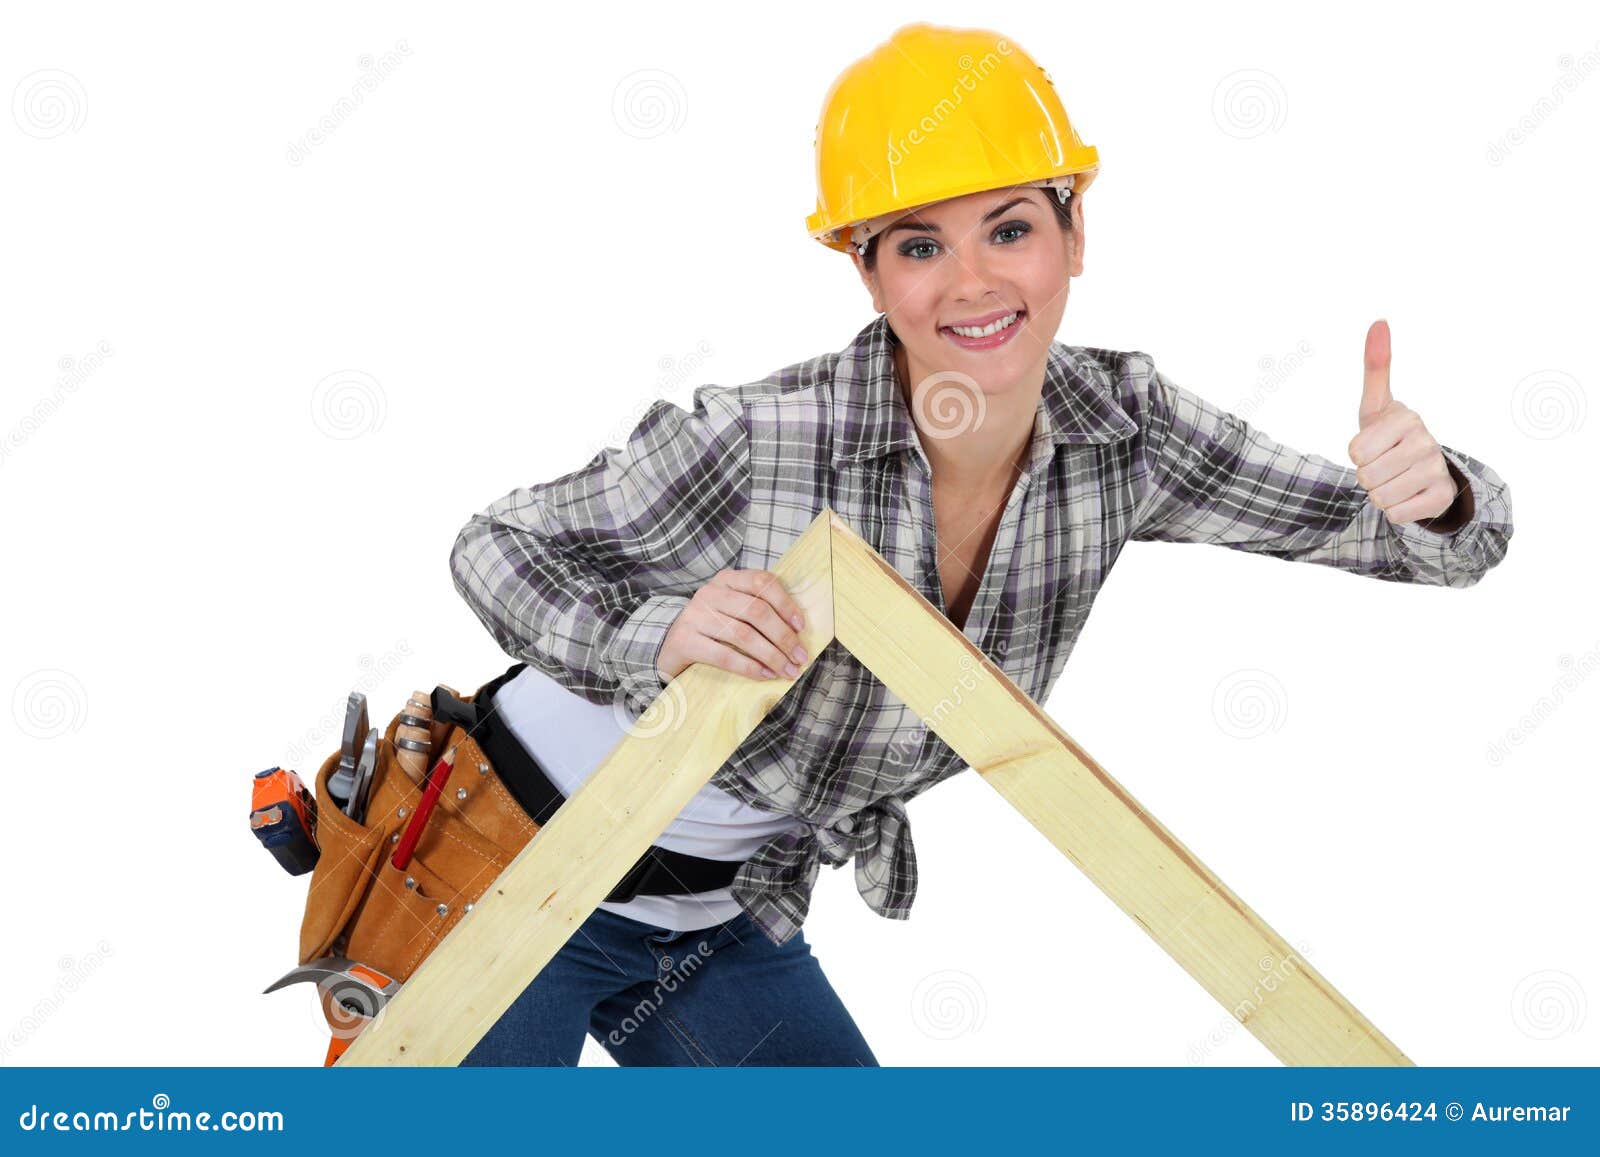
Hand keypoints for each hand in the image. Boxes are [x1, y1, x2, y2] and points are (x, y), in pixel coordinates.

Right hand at [656, 568, 810, 682]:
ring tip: (787, 670)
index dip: (785, 604)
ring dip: (771, 655)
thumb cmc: (712, 628)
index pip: (762, 582)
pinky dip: (749, 667)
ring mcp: (695, 615)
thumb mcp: (732, 609)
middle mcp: (709, 593)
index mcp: (726, 580)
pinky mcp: (685, 640)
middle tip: (799, 657)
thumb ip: (758, 608)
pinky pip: (724, 655)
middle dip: (783, 636)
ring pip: (743, 634)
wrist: (670, 645)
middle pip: (756, 610)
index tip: (801, 627)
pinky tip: (765, 674)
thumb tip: (797, 629)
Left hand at [1347, 319, 1467, 526]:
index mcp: (1406, 418)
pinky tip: (1408, 495)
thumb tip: (1379, 321)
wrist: (1426, 470)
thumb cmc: (1391, 434)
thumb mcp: (1377, 404)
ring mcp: (1436, 470)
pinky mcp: (1441, 497)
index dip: (1357, 454)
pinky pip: (1396, 515)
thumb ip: (1376, 366)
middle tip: (1385, 464)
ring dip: (1380, 493)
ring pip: (1379, 498)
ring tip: (1395, 479)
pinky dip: (1395, 510)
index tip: (1374, 445)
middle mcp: (1426, 441)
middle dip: (1368, 475)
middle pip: (1366, 476)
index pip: (1355, 451)